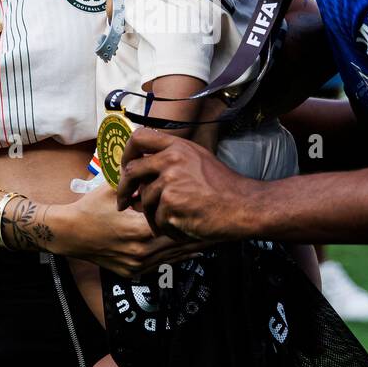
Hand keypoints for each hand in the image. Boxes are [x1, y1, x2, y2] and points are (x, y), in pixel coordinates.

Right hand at [50, 184, 208, 277]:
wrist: (69, 234)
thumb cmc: (91, 208)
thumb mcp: (115, 189)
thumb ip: (139, 183)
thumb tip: (161, 173)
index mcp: (140, 228)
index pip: (176, 224)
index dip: (193, 217)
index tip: (209, 210)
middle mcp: (142, 251)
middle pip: (180, 244)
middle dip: (199, 235)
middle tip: (219, 227)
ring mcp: (138, 265)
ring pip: (173, 258)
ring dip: (192, 248)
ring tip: (210, 239)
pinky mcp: (133, 272)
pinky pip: (161, 266)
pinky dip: (176, 257)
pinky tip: (189, 250)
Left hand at [116, 128, 256, 241]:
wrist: (244, 206)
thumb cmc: (225, 187)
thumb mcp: (198, 160)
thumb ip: (172, 159)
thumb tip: (143, 171)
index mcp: (178, 147)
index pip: (139, 138)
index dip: (127, 153)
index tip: (124, 168)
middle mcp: (171, 161)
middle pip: (132, 172)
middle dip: (124, 190)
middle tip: (124, 202)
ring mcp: (170, 184)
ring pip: (145, 201)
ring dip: (154, 214)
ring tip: (174, 219)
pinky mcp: (171, 207)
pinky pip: (157, 221)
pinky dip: (168, 228)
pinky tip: (184, 226)